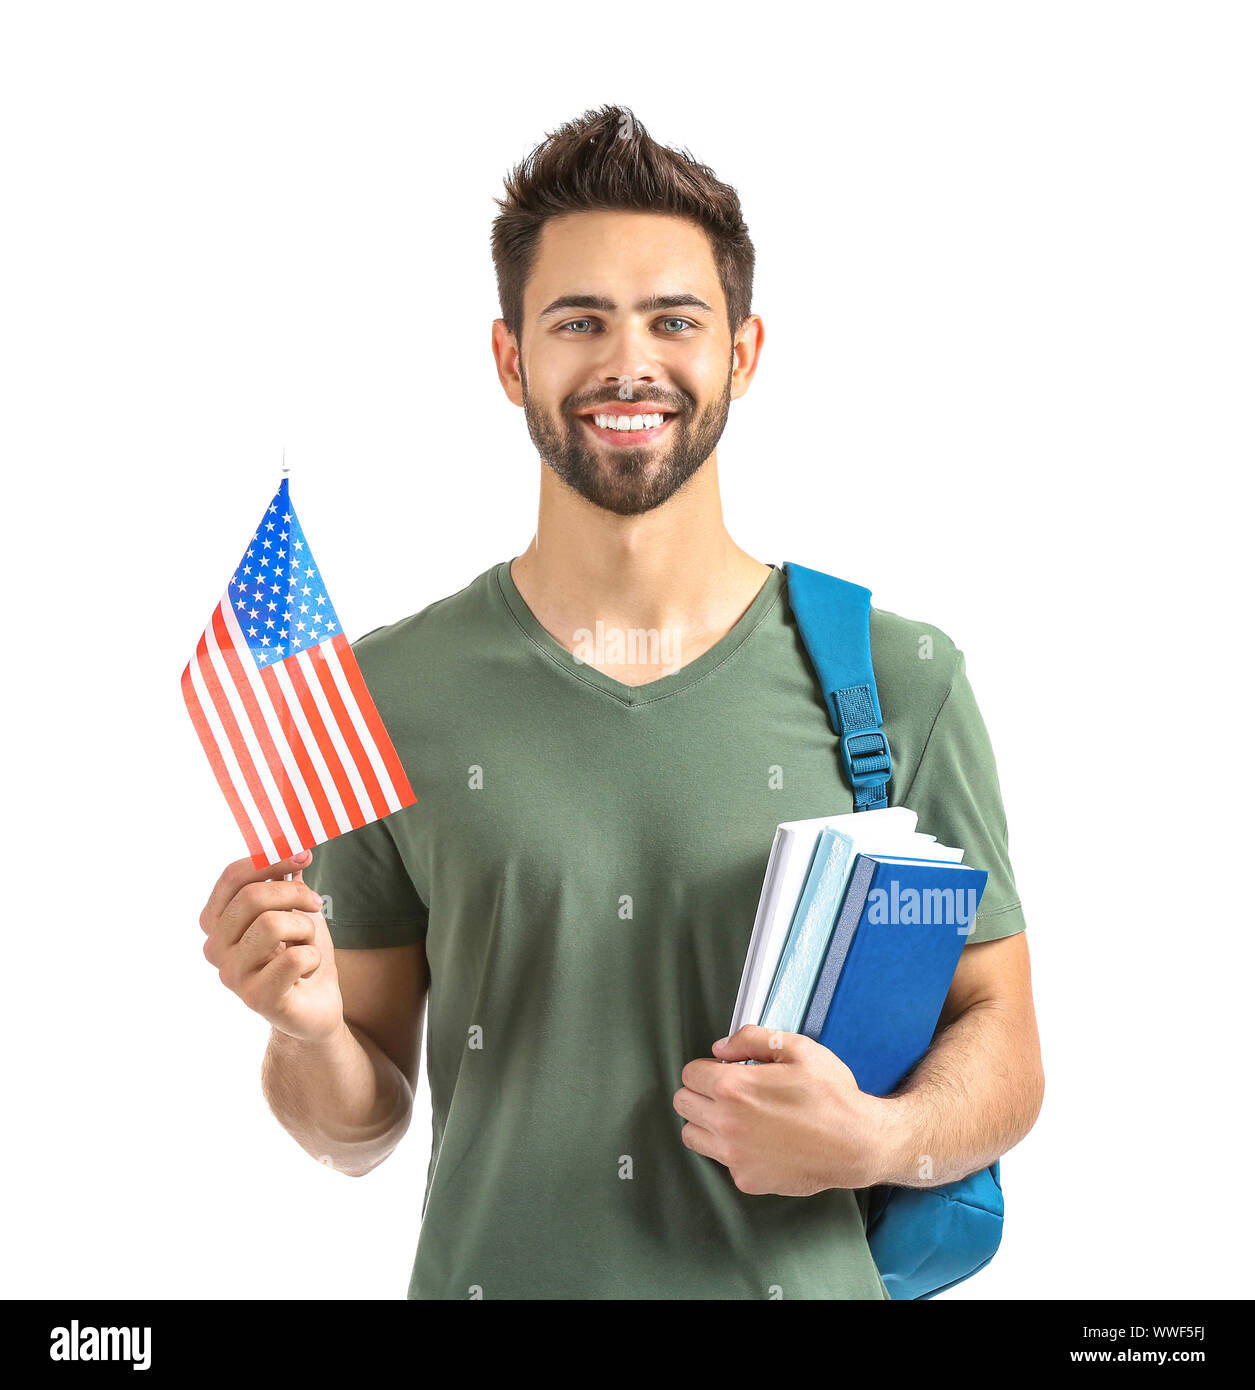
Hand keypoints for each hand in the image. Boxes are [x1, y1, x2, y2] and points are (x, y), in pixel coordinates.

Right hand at [199, 850, 343, 1043]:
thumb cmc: (300, 953)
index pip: (232, 877)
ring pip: (273, 925)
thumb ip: (284, 879)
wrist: (316, 1006)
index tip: (304, 856)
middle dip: (295, 894)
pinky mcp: (257, 999)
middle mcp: (214, 949)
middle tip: (316, 903)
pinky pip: (295, 958)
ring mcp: (232, 976)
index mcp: (216, 922)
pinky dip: (314, 957)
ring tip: (306, 944)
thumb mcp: (292, 909)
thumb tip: (291, 842)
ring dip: (305, 929)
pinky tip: (308, 971)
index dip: (271, 861)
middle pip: (252, 897)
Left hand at [673, 1025, 901, 1195]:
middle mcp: (727, 1124)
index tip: (724, 1071)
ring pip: (691, 1134)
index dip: (707, 1067)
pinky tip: (756, 1139)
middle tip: (727, 1092)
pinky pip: (720, 1160)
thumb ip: (751, 1039)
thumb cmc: (831, 1095)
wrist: (857, 1144)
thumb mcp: (797, 1049)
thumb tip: (720, 1048)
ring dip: (706, 1121)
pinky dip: (730, 1149)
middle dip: (701, 1092)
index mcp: (734, 1088)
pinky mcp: (746, 1179)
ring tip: (736, 1115)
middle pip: (683, 1103)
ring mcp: (735, 1156)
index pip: (689, 1073)